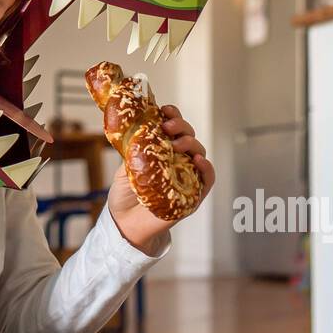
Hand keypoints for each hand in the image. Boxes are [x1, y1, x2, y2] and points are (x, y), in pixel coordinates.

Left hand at [107, 104, 214, 254]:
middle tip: (168, 127)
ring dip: (192, 144)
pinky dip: (207, 168)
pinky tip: (198, 161)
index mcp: (162, 150)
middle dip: (181, 126)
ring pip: (199, 153)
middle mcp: (177, 160)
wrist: (125, 223)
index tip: (164, 110)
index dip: (172, 115)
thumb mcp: (125, 165)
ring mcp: (187, 176)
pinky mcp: (193, 195)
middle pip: (188, 137)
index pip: (174, 127)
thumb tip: (136, 127)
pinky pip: (207, 180)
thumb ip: (135, 148)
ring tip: (178, 144)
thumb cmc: (126, 195)